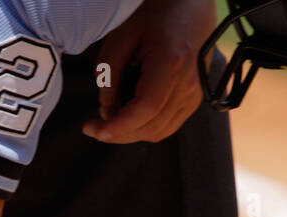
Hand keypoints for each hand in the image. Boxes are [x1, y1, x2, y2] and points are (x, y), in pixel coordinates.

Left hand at [82, 0, 217, 144]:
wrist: (191, 5)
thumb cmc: (156, 13)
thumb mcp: (122, 35)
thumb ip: (109, 73)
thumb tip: (106, 109)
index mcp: (171, 61)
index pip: (146, 107)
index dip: (119, 126)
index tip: (94, 130)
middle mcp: (188, 83)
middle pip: (151, 126)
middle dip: (118, 133)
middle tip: (92, 127)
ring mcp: (194, 93)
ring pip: (159, 131)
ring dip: (130, 133)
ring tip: (108, 120)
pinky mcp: (193, 99)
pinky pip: (167, 125)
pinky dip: (144, 128)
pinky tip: (127, 117)